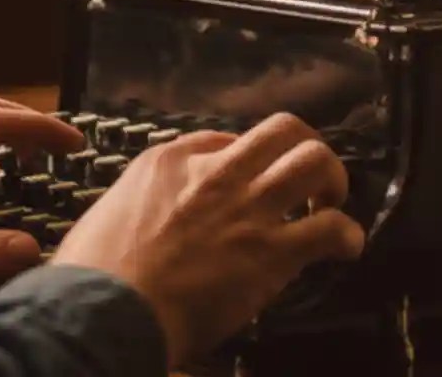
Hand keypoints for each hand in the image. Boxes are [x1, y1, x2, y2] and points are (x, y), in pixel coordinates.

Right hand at [52, 112, 365, 366]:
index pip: (224, 138)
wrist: (105, 311)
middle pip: (283, 130)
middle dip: (304, 148)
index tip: (250, 178)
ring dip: (333, 182)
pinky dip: (348, 236)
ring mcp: (248, 208)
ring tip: (332, 205)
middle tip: (307, 180)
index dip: (245, 157)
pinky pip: (331, 228)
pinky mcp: (272, 251)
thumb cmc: (93, 275)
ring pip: (315, 163)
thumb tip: (151, 215)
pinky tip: (346, 248)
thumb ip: (141, 202)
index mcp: (170, 161)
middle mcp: (216, 172)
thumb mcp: (107, 213)